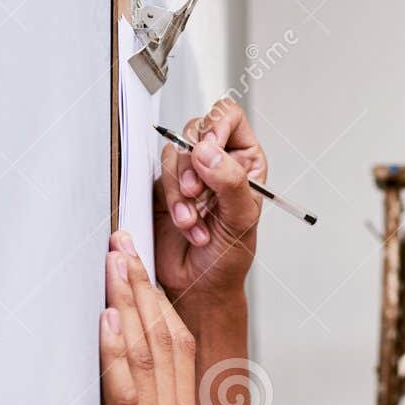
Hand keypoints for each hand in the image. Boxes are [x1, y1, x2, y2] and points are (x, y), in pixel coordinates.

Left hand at [99, 230, 231, 404]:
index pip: (169, 342)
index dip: (152, 298)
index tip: (137, 261)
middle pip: (160, 332)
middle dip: (140, 281)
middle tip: (124, 235)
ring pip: (147, 350)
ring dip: (128, 299)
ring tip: (115, 255)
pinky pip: (129, 394)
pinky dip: (118, 353)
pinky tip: (109, 321)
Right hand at [153, 98, 265, 307]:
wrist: (201, 285)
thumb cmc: (229, 257)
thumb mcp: (241, 218)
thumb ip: (230, 181)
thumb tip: (208, 151)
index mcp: (244, 162)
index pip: (230, 118)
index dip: (216, 126)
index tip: (208, 149)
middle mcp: (217, 163)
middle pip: (196, 130)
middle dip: (193, 163)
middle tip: (198, 192)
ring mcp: (190, 175)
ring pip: (174, 154)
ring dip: (181, 190)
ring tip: (194, 220)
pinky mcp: (165, 189)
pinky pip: (159, 176)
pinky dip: (171, 200)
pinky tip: (186, 224)